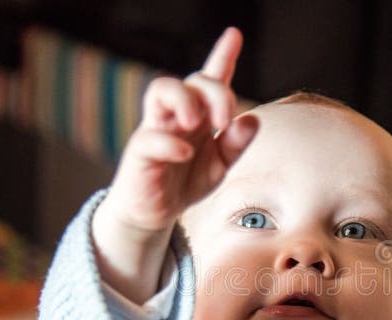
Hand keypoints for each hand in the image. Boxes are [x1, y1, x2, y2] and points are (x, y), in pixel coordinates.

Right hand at [92, 27, 257, 302]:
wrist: (155, 212)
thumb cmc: (186, 182)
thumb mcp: (219, 165)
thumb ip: (235, 143)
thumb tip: (251, 119)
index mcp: (198, 115)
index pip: (210, 79)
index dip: (222, 55)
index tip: (234, 34)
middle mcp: (175, 115)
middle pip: (191, 80)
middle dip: (214, 91)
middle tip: (224, 119)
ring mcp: (155, 130)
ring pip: (160, 90)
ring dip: (184, 99)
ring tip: (198, 123)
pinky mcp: (139, 153)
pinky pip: (150, 139)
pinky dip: (171, 144)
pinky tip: (186, 154)